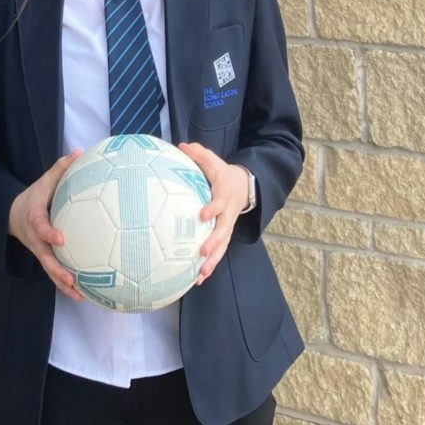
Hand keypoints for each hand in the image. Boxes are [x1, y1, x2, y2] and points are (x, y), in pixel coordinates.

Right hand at [8, 151, 84, 301]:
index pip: (40, 226)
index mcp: (34, 218)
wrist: (12, 215)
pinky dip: (65, 285)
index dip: (49, 233)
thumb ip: (60, 169)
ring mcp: (38, 251)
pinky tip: (82, 295)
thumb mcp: (43, 181)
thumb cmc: (34, 197)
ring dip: (62, 284)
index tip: (61, 239)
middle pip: (44, 257)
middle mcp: (35, 239)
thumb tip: (80, 152)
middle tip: (71, 279)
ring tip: (79, 295)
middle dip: (56, 269)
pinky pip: (53, 274)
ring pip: (48, 270)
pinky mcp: (44, 259)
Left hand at [177, 144, 250, 283]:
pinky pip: (219, 253)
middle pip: (223, 231)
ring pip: (222, 246)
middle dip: (213, 242)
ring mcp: (227, 227)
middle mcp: (227, 213)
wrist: (243, 186)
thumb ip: (198, 154)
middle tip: (202, 252)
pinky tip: (198, 279)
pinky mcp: (224, 236)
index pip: (219, 202)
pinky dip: (210, 266)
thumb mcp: (213, 161)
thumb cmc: (222, 173)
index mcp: (224, 194)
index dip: (212, 208)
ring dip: (212, 261)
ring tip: (200, 273)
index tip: (202, 214)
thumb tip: (181, 145)